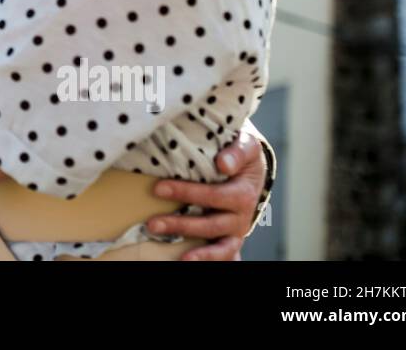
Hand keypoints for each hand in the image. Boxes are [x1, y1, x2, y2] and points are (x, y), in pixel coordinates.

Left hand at [145, 128, 267, 259]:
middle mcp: (242, 216)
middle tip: (152, 223)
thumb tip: (223, 163)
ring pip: (219, 247)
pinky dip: (209, 259)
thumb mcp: (246, 144)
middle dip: (181, 224)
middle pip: (211, 224)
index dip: (186, 193)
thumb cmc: (243, 154)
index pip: (213, 195)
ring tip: (172, 253)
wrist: (253, 166)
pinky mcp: (230, 238)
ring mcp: (236, 230)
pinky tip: (187, 261)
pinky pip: (223, 254)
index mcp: (244, 192)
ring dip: (196, 253)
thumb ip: (237, 151)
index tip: (158, 188)